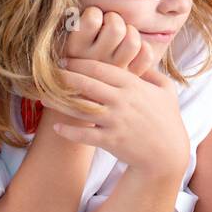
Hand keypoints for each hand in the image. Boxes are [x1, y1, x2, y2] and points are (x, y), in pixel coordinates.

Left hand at [51, 58, 189, 179]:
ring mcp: (116, 121)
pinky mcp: (111, 141)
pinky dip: (70, 132)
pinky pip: (85, 135)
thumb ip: (151, 72)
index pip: (101, 69)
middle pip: (86, 84)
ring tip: (43, 97)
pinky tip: (57, 127)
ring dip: (59, 102)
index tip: (64, 59)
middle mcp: (122, 101)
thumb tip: (140, 56)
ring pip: (81, 108)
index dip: (80, 62)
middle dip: (64, 77)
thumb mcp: (166, 90)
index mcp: (133, 85)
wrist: (168, 154)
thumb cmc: (168, 120)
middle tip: (47, 73)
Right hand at [63, 6, 157, 77]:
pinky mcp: (131, 77)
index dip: (94, 14)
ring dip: (129, 32)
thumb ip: (73, 22)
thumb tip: (79, 8)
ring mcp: (114, 71)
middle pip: (116, 28)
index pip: (92, 19)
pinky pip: (146, 55)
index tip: (90, 22)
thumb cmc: (72, 54)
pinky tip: (132, 49)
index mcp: (74, 50)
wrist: (76, 91)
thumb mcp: (64, 37)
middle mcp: (94, 62)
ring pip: (132, 41)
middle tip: (106, 27)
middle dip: (114, 20)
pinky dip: (143, 48)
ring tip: (119, 37)